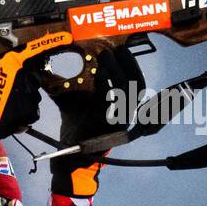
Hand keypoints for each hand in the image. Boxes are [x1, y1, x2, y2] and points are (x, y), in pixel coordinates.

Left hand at [50, 45, 144, 196]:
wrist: (70, 156)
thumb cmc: (76, 129)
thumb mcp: (81, 103)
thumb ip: (83, 85)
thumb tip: (74, 64)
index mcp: (123, 110)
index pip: (136, 84)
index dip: (132, 66)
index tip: (122, 50)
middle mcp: (125, 115)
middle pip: (137, 84)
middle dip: (129, 64)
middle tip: (117, 50)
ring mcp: (118, 120)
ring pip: (126, 90)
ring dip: (116, 70)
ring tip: (106, 57)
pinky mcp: (106, 123)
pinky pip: (109, 100)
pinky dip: (105, 84)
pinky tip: (99, 72)